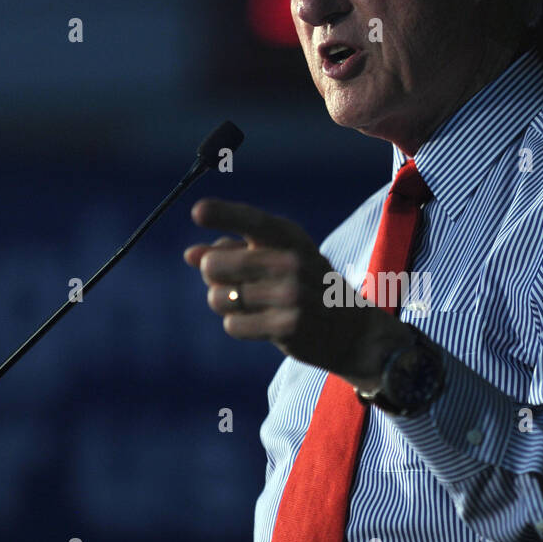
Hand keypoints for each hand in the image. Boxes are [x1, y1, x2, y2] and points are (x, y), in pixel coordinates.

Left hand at [184, 199, 406, 387]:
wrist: (351, 329)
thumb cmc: (307, 286)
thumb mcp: (279, 258)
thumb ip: (235, 251)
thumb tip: (191, 255)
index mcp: (288, 237)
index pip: (253, 221)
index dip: (224, 214)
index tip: (198, 212)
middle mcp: (291, 261)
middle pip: (215, 265)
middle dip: (211, 274)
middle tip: (227, 280)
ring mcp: (291, 295)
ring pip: (219, 297)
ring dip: (223, 302)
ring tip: (249, 304)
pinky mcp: (288, 326)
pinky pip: (233, 324)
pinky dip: (238, 325)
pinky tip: (262, 323)